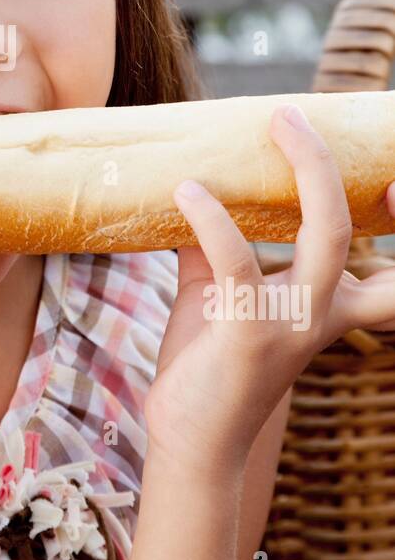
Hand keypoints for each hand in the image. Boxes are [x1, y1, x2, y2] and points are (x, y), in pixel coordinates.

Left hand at [144, 102, 394, 475]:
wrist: (190, 444)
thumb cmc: (207, 369)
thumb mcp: (214, 298)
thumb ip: (210, 249)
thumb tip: (189, 191)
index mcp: (325, 306)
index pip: (388, 268)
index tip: (389, 181)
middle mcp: (321, 313)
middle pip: (350, 227)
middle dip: (329, 166)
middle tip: (292, 114)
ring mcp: (292, 324)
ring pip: (327, 235)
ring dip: (304, 171)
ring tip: (272, 123)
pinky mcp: (251, 336)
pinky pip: (238, 261)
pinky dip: (213, 219)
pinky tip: (186, 190)